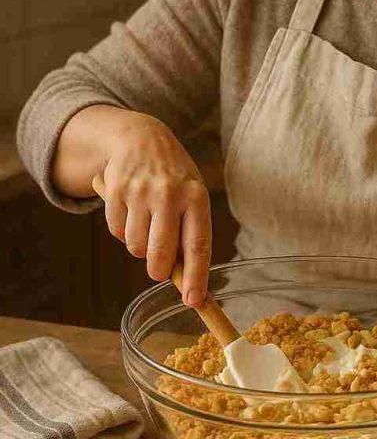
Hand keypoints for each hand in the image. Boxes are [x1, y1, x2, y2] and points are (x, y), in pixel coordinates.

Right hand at [97, 113, 211, 307]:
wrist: (141, 137)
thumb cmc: (174, 176)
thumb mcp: (192, 194)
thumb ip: (190, 231)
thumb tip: (187, 279)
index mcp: (196, 197)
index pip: (198, 246)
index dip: (196, 277)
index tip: (194, 301)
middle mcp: (169, 194)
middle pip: (160, 254)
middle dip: (159, 270)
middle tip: (159, 268)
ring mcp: (140, 192)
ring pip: (135, 247)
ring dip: (139, 247)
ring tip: (147, 224)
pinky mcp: (115, 191)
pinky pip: (116, 231)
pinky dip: (122, 230)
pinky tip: (131, 211)